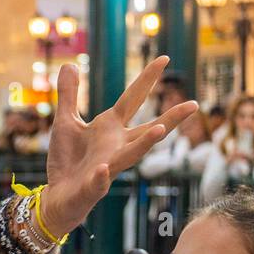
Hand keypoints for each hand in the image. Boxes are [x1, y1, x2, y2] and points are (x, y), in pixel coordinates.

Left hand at [39, 56, 198, 238]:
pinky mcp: (92, 187)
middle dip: (171, 117)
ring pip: (132, 155)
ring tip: (161, 129)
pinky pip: (99, 182)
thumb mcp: (65, 122)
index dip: (147, 79)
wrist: (58, 195)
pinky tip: (104, 169)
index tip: (164, 57)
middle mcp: (116, 145)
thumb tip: (70, 65)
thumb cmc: (67, 159)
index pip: (132, 99)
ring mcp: (108, 167)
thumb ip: (68, 95)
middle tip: (194, 104)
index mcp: (110, 127)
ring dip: (146, 143)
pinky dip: (101, 177)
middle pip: (147, 128)